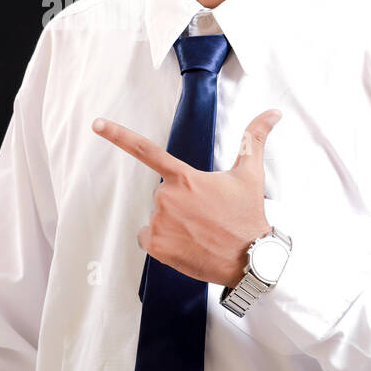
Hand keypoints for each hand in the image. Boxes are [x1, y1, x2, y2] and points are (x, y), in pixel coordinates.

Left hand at [91, 109, 281, 287]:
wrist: (250, 259)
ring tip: (199, 233)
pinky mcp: (156, 246)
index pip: (146, 150)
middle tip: (205, 216)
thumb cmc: (248, 216)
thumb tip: (274, 111)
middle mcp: (167, 197)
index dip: (118, 135)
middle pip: (163, 195)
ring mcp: (160, 222)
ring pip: (157, 218)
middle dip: (180, 204)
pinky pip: (148, 239)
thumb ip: (254, 139)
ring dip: (173, 224)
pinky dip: (164, 243)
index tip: (97, 124)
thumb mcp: (251, 174)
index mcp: (185, 177)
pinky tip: (186, 246)